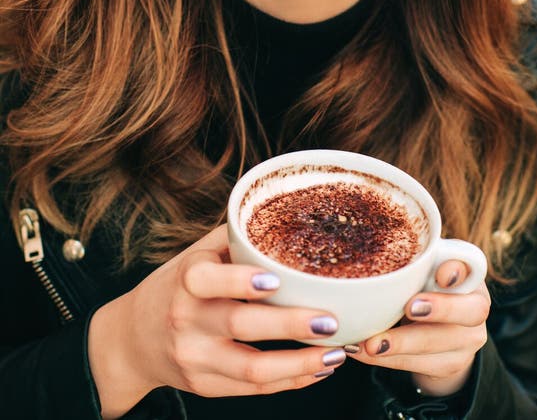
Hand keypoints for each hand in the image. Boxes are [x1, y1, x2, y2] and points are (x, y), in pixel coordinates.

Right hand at [88, 225, 345, 418]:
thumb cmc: (176, 285)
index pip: (207, 280)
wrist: (132, 339)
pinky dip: (289, 381)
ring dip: (298, 364)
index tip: (275, 281)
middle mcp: (187, 320)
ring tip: (334, 355)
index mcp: (186, 280)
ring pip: (251, 369)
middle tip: (329, 319)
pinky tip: (316, 369)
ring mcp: (195, 358)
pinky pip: (252, 389)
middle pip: (240, 325)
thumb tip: (287, 217)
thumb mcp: (196, 254)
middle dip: (289, 324)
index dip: (239, 281)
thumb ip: (236, 238)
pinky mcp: (205, 386)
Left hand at [346, 260, 489, 396]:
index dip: (458, 270)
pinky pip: (419, 365)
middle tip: (409, 308)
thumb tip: (374, 246)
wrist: (436, 330)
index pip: (473, 267)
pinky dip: (388, 360)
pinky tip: (362, 351)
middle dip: (439, 310)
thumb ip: (412, 258)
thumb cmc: (421, 286)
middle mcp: (476, 308)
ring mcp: (467, 341)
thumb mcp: (419, 268)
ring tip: (370, 342)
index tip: (440, 274)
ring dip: (402, 344)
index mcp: (469, 275)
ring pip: (440, 344)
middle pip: (470, 311)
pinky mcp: (451, 365)